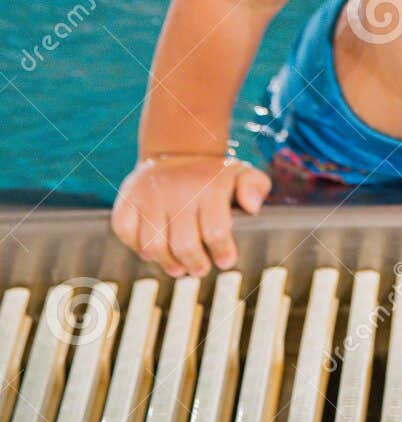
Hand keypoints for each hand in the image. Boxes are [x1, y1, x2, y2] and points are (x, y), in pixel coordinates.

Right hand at [110, 153, 271, 276]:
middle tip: (200, 269)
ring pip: (153, 246)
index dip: (222, 253)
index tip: (225, 261)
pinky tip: (153, 250)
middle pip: (184, 245)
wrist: (177, 152)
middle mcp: (178, 190)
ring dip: (167, 263)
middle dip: (196, 265)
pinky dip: (136, 248)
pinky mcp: (126, 198)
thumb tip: (252, 207)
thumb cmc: (213, 175)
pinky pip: (125, 232)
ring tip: (178, 267)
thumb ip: (255, 187)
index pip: (216, 231)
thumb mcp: (242, 173)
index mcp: (210, 186)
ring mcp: (149, 194)